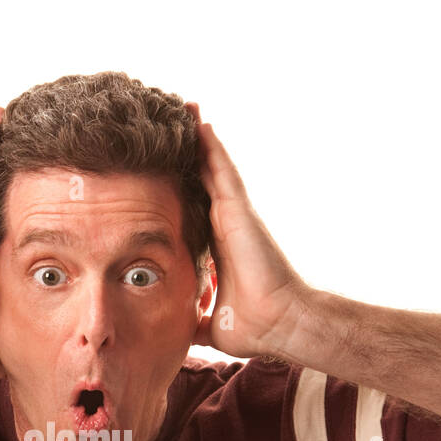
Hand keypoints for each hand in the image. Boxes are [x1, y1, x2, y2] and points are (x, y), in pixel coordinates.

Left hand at [187, 102, 316, 359]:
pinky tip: (198, 123)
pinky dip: (211, 147)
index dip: (180, 186)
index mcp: (218, 246)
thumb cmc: (253, 327)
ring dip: (197, 139)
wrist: (278, 325)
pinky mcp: (240, 212)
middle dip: (187, 153)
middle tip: (168, 124)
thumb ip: (194, 320)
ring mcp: (235, 216)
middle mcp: (227, 225)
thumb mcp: (210, 323)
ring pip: (212, 167)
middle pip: (203, 179)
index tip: (163, 167)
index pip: (194, 207)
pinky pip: (223, 172)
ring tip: (182, 108)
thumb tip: (178, 332)